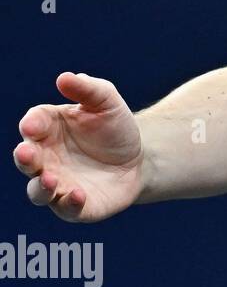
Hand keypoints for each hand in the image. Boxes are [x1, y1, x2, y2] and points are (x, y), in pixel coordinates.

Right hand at [12, 72, 145, 222]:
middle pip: (26, 159)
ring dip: (41, 187)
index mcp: (48, 129)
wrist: (140, 159)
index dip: (32, 124)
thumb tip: (65, 77)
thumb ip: (88, 89)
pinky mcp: (77, 206)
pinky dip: (69, 204)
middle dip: (24, 157)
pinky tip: (77, 195)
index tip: (34, 125)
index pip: (33, 124)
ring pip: (39, 191)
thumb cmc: (115, 128)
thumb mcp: (107, 103)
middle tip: (27, 153)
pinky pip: (67, 209)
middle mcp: (46, 158)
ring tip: (51, 180)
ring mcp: (59, 184)